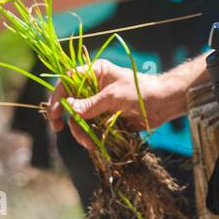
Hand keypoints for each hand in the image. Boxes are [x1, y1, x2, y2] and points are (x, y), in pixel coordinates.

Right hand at [45, 59, 175, 151]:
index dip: (58, 96)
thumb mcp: (114, 96)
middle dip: (66, 117)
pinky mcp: (104, 118)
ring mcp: (98, 104)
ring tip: (89, 143)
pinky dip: (89, 137)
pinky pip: (90, 128)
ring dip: (80, 132)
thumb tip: (69, 107)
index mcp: (95, 73)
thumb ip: (91, 103)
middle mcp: (93, 87)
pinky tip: (93, 145)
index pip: (67, 81)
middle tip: (59, 128)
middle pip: (70, 102)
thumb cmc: (141, 90)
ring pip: (79, 119)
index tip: (55, 113)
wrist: (163, 104)